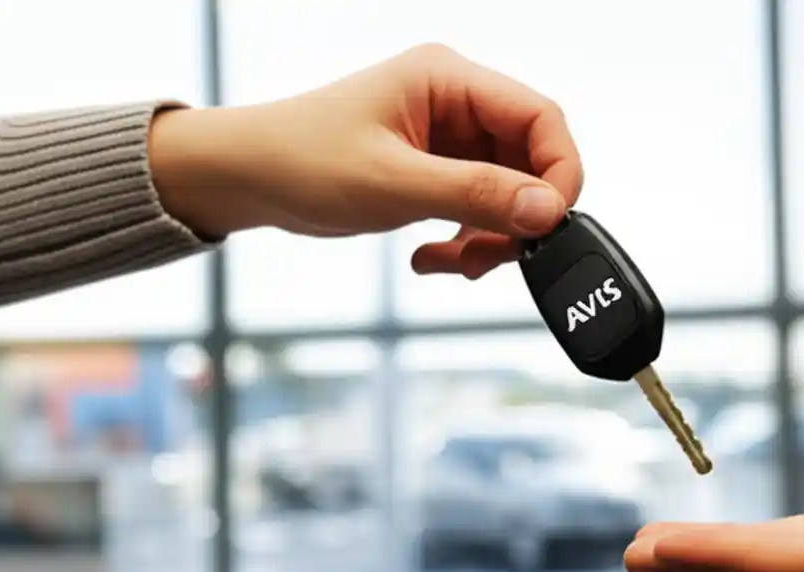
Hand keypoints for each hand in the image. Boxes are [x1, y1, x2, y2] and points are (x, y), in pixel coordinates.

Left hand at [148, 44, 582, 278]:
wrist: (245, 179)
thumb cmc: (300, 160)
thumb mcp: (393, 183)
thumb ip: (476, 194)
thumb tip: (548, 211)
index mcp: (448, 78)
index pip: (540, 118)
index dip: (558, 175)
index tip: (547, 227)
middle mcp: (455, 103)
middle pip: (530, 162)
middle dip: (517, 218)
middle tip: (487, 258)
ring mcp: (447, 139)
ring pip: (507, 194)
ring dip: (490, 237)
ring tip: (452, 261)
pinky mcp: (436, 171)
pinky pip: (478, 209)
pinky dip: (467, 240)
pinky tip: (431, 256)